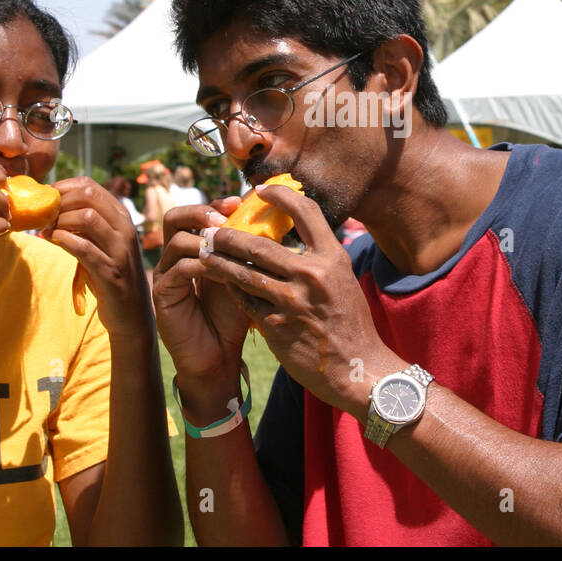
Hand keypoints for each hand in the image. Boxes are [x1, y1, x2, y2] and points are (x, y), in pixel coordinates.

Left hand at [43, 177, 151, 338]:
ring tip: (47, 231)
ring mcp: (120, 250)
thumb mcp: (104, 243)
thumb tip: (53, 207)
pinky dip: (64, 241)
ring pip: (87, 217)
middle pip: (88, 196)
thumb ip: (87, 225)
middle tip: (45, 217)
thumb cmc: (110, 275)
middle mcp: (125, 229)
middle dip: (59, 203)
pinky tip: (53, 241)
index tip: (46, 201)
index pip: (90, 186)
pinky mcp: (111, 272)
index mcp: (122, 218)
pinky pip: (84, 249)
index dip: (63, 188)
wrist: (131, 314)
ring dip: (60, 222)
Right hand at [151, 196, 255, 410]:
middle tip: (224, 217)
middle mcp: (175, 258)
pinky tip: (223, 272)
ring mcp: (166, 275)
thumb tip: (273, 221)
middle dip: (200, 211)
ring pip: (177, 240)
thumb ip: (249, 252)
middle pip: (174, 217)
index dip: (215, 204)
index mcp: (193, 249)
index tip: (239, 202)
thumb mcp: (244, 277)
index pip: (196, 214)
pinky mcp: (163, 294)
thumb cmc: (233, 317)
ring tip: (228, 247)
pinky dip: (202, 266)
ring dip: (206, 241)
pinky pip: (179, 269)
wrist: (218, 357)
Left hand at [195, 183, 398, 418]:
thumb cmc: (350, 322)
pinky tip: (221, 285)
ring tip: (204, 254)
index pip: (304, 211)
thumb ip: (318, 257)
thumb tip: (291, 234)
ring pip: (243, 273)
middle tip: (212, 231)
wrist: (358, 369)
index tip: (259, 191)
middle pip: (259, 244)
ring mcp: (292, 301)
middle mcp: (312, 274)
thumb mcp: (343, 279)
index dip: (280, 196)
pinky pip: (246, 301)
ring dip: (219, 262)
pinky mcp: (276, 326)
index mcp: (332, 257)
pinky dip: (233, 291)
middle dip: (228, 236)